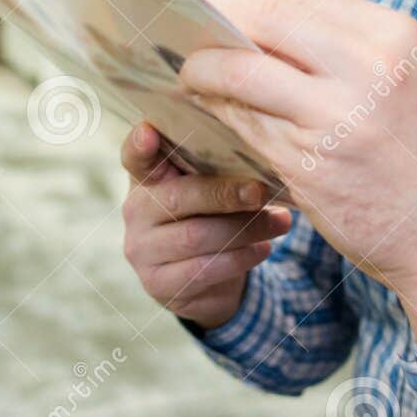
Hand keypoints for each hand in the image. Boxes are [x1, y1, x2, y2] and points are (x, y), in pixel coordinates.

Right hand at [120, 122, 293, 330]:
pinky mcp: (158, 284)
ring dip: (246, 229)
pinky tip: (263, 249)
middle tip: (262, 190)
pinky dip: (240, 258)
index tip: (149, 132)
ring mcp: (142, 250)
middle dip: (225, 194)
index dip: (140, 145)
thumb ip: (218, 168)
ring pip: (196, 236)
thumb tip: (263, 154)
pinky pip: (203, 270)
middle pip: (179, 197)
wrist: (206, 280)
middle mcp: (136, 211)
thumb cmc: (211, 217)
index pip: (135, 156)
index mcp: (147, 177)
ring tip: (281, 222)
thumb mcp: (209, 187)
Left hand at [179, 0, 416, 357]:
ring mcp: (338, 117)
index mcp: (391, 35)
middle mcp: (368, 67)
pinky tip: (208, 110)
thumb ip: (341, 46)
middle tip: (180, 23)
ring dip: (203, 69)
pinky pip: (245, 125)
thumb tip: (258, 16)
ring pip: (243, 72)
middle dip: (214, 17)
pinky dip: (218, 112)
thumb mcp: (403, 80)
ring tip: (188, 70)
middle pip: (264, 19)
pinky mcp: (311, 165)